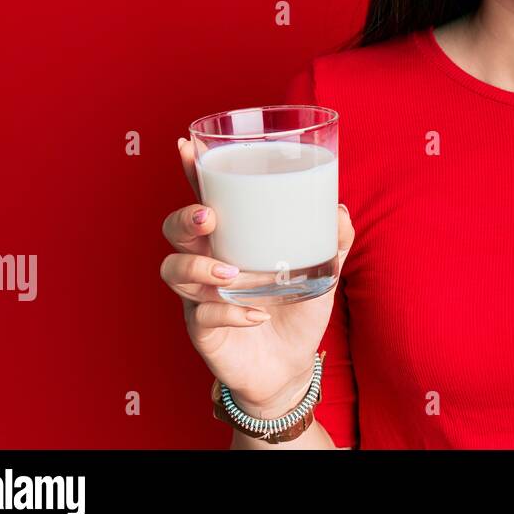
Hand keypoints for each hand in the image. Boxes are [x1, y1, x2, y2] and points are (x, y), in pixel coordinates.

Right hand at [159, 137, 354, 415]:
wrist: (290, 366)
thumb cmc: (298, 309)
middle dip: (184, 219)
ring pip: (174, 270)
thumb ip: (335, 240)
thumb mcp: (324, 272)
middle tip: (210, 219)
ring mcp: (199, 295)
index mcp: (232, 238)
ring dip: (200, 268)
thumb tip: (339, 208)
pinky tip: (256, 315)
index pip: (205, 198)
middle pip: (174, 230)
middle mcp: (208, 261)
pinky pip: (201, 315)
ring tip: (233, 274)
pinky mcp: (201, 330)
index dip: (193, 173)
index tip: (187, 147)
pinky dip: (228, 313)